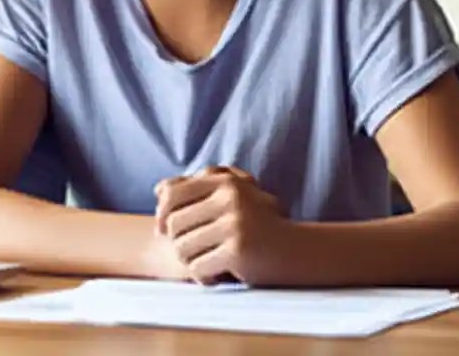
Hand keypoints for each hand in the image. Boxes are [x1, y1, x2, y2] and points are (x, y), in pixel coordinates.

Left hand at [152, 166, 291, 284]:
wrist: (300, 251)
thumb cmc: (258, 225)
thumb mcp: (231, 199)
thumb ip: (195, 190)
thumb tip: (157, 190)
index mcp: (225, 181)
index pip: (171, 194)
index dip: (162, 215)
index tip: (167, 232)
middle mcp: (229, 197)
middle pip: (172, 224)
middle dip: (180, 243)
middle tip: (199, 253)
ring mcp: (234, 223)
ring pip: (182, 248)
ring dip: (192, 262)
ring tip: (211, 263)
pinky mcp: (238, 250)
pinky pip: (198, 268)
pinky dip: (205, 277)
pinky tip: (221, 276)